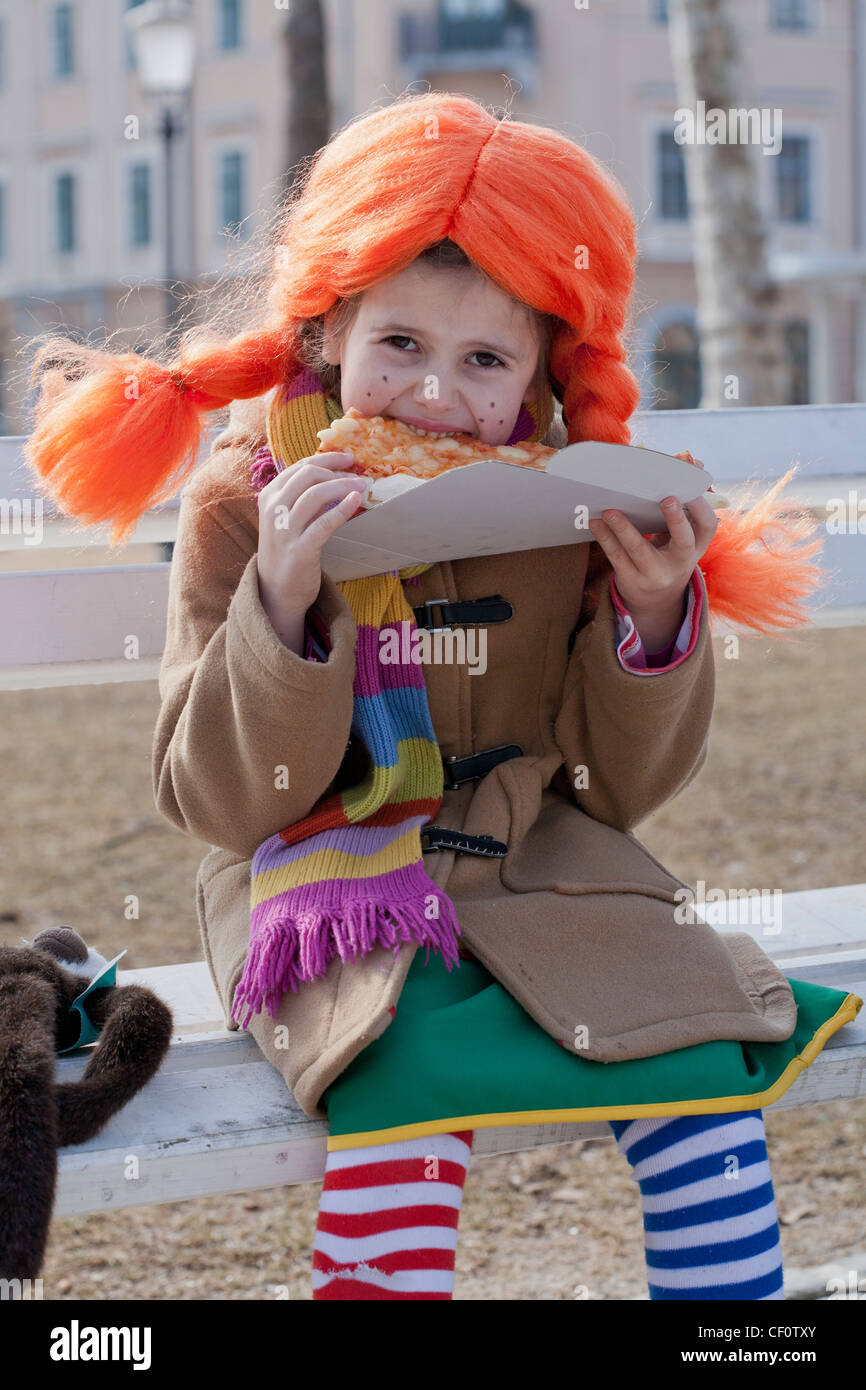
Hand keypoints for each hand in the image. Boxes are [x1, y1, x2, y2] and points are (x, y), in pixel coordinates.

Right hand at [256, 452, 368, 637]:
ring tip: (363, 485)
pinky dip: (343, 509)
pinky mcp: (300, 549)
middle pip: (308, 475)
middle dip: (337, 470)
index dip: (327, 459)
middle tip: (358, 473)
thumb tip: (335, 477)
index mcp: (269, 496)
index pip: (299, 467)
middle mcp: (273, 509)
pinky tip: (357, 500)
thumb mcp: (287, 518)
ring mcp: (284, 529)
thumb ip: (303, 498)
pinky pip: (324, 523)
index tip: (348, 459)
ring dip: (343, 485)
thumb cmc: (287, 550)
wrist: (276, 591)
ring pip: (316, 494)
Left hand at [587, 457, 716, 644]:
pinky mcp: (633, 581)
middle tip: (666, 498)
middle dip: (675, 520)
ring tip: (609, 510)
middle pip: (682, 541)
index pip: (707, 527)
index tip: (691, 490)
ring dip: (624, 529)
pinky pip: (617, 558)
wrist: (656, 598)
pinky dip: (605, 539)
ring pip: (640, 550)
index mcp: (696, 545)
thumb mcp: (681, 532)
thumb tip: (691, 459)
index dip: (701, 508)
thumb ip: (683, 500)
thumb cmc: (669, 551)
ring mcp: (657, 574)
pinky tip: (595, 523)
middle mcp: (681, 562)